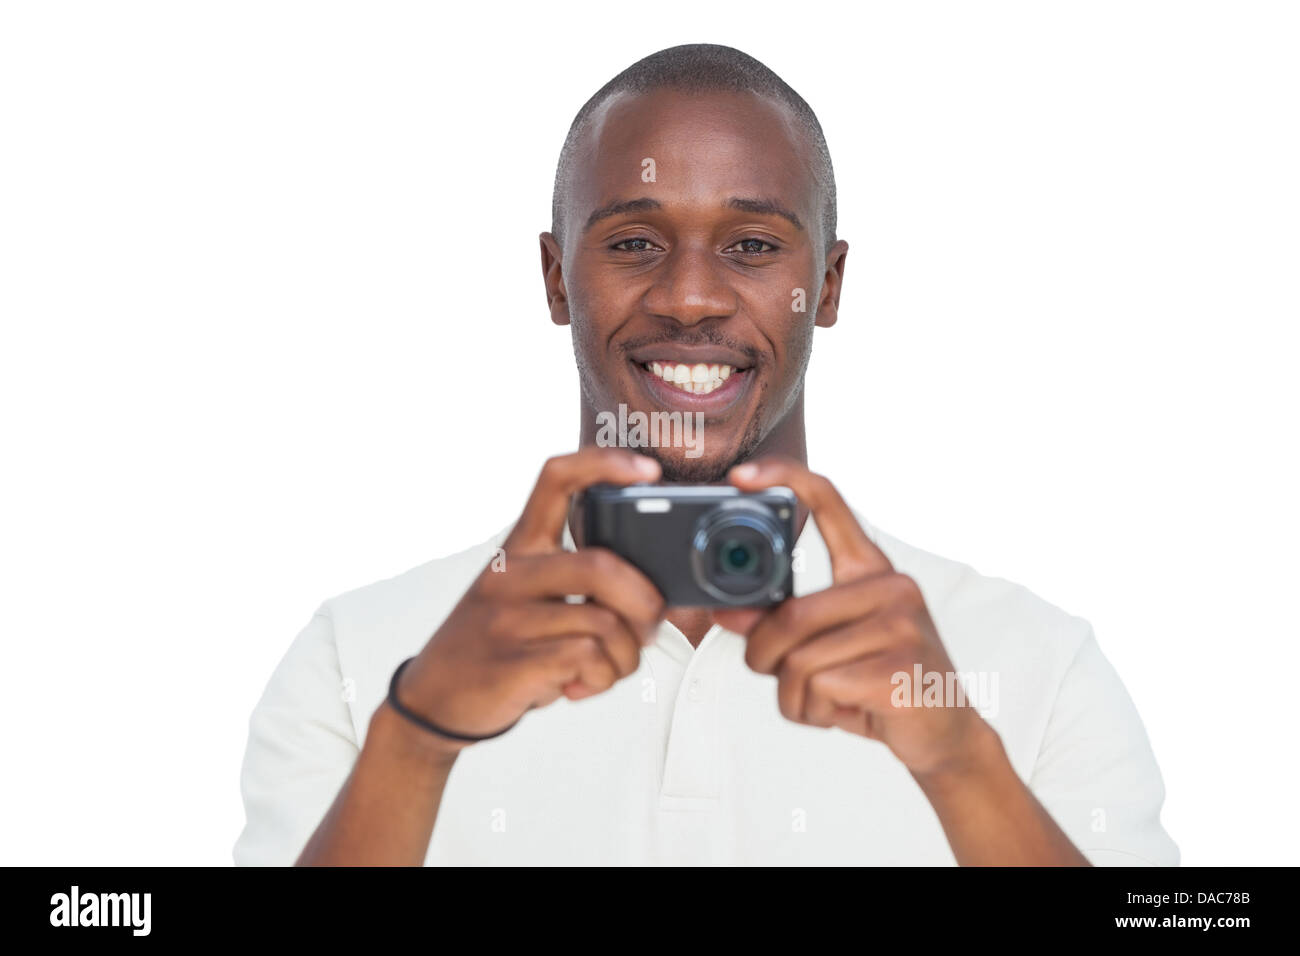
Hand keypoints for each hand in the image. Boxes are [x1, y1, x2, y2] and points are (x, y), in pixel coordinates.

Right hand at [391, 447, 667, 752]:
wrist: (436, 698)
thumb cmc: (495, 644)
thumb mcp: (522, 595)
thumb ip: (574, 582)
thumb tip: (651, 595)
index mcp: (519, 547)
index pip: (557, 479)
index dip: (605, 464)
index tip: (648, 470)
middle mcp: (511, 574)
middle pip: (601, 566)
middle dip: (645, 602)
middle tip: (648, 628)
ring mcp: (509, 617)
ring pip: (604, 623)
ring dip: (626, 656)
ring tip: (610, 668)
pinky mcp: (513, 661)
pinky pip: (587, 658)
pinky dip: (603, 679)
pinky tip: (582, 685)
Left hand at [712, 455, 991, 777]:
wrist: (943, 731)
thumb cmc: (876, 680)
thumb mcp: (824, 646)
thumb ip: (776, 624)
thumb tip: (724, 613)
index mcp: (869, 569)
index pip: (828, 501)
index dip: (783, 478)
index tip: (740, 475)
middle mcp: (890, 586)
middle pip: (790, 615)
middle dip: (765, 657)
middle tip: (778, 676)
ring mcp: (901, 624)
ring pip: (799, 659)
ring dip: (794, 695)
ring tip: (826, 699)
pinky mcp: (902, 667)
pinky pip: (820, 686)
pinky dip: (815, 710)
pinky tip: (846, 711)